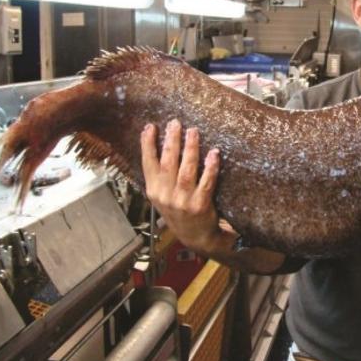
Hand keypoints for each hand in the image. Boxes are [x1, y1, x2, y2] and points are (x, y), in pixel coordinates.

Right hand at [140, 119, 224, 252]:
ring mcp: (183, 201)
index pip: (148, 164)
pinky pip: (206, 183)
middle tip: (175, 123)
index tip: (151, 127)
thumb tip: (159, 145)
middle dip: (171, 141)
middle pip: (168, 163)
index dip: (148, 145)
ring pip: (186, 170)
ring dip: (190, 149)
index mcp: (154, 191)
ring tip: (192, 131)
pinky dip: (210, 168)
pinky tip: (213, 154)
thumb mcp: (161, 197)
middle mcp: (166, 195)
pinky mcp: (200, 205)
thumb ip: (159, 176)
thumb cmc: (178, 212)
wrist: (195, 237)